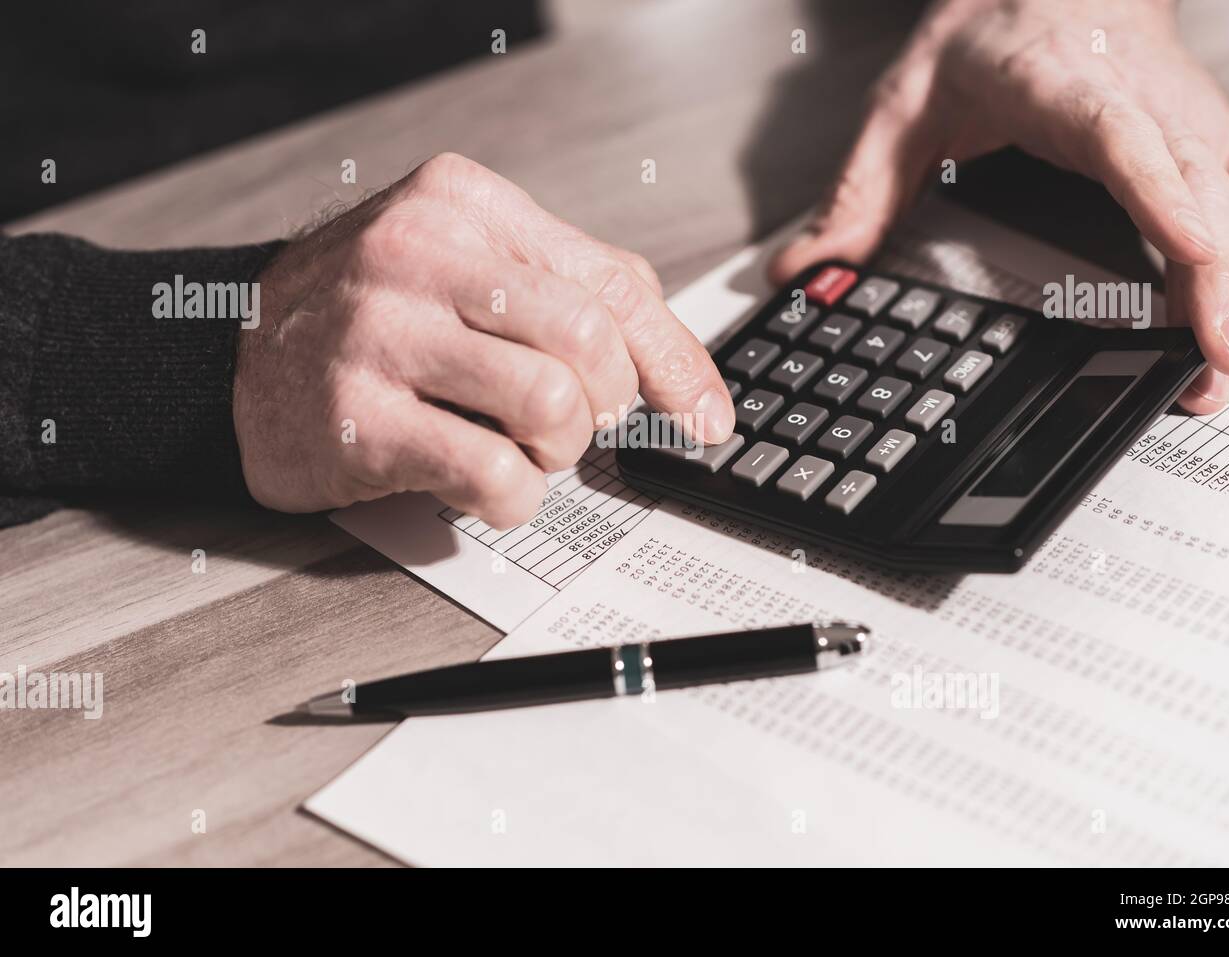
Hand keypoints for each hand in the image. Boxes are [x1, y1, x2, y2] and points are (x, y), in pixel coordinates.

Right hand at [234, 153, 732, 526]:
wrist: (229, 353)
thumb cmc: (369, 317)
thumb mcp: (466, 267)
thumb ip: (571, 291)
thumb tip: (683, 374)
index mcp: (464, 206)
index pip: (613, 282)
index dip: (676, 362)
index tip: (705, 417)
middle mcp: (420, 255)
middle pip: (590, 341)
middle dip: (604, 407)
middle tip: (572, 424)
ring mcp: (380, 334)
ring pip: (549, 403)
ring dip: (557, 450)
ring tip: (519, 448)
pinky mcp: (356, 418)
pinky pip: (490, 473)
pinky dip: (513, 498)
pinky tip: (486, 486)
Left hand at [771, 0, 1228, 411]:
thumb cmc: (988, 38)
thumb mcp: (902, 107)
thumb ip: (857, 192)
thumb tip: (804, 266)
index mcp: (1068, 86)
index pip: (1126, 141)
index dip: (1165, 197)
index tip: (1191, 255)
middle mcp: (1145, 103)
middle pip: (1202, 186)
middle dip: (1223, 277)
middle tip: (1219, 363)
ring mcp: (1189, 123)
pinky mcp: (1209, 144)